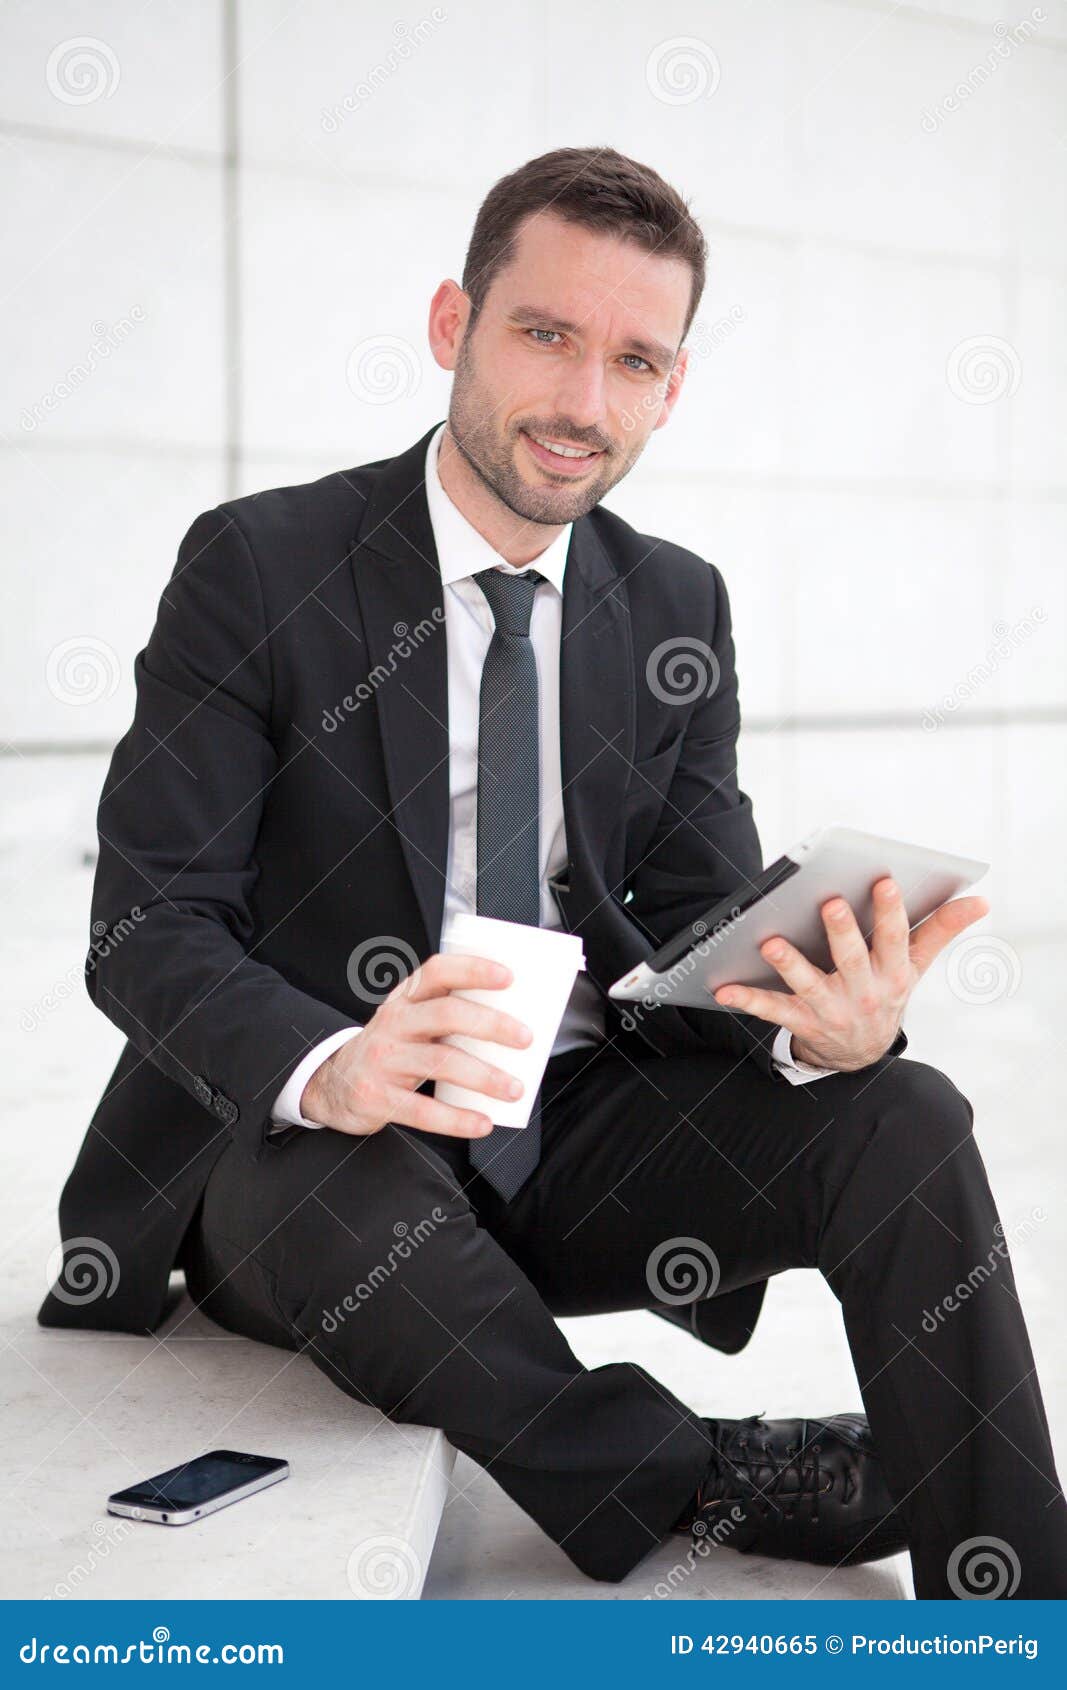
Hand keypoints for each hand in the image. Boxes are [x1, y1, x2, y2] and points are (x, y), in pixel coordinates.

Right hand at [300, 952, 531, 1137]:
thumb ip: (447, 1014)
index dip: (472, 970)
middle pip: (446, 1014)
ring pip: (440, 1061)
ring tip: (513, 1088)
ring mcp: (384, 1060)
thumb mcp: (410, 1020)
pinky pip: (423, 1110)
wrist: (334, 1083)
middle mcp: (394, 1023)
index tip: (508, 977)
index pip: (437, 970)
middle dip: (491, 1025)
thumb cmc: (390, 1048)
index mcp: (406, 999)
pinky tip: (482, 1122)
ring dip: (484, 1076)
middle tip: (525, 1039)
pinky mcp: (377, 1096)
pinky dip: (457, 1118)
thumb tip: (514, 1021)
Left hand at [712, 877, 989, 1071]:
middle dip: (842, 932)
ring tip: (770, 941)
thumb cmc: (885, 990)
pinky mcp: (802, 1022)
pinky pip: (772, 1010)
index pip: (895, 938)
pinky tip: (723, 987)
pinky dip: (747, 1000)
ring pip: (809, 985)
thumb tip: (978, 900)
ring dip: (789, 964)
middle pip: (853, 959)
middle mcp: (863, 992)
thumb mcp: (915, 965)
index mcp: (892, 972)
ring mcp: (831, 1009)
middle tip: (831, 902)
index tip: (884, 881)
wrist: (860, 1053)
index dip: (891, 911)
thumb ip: (940, 929)